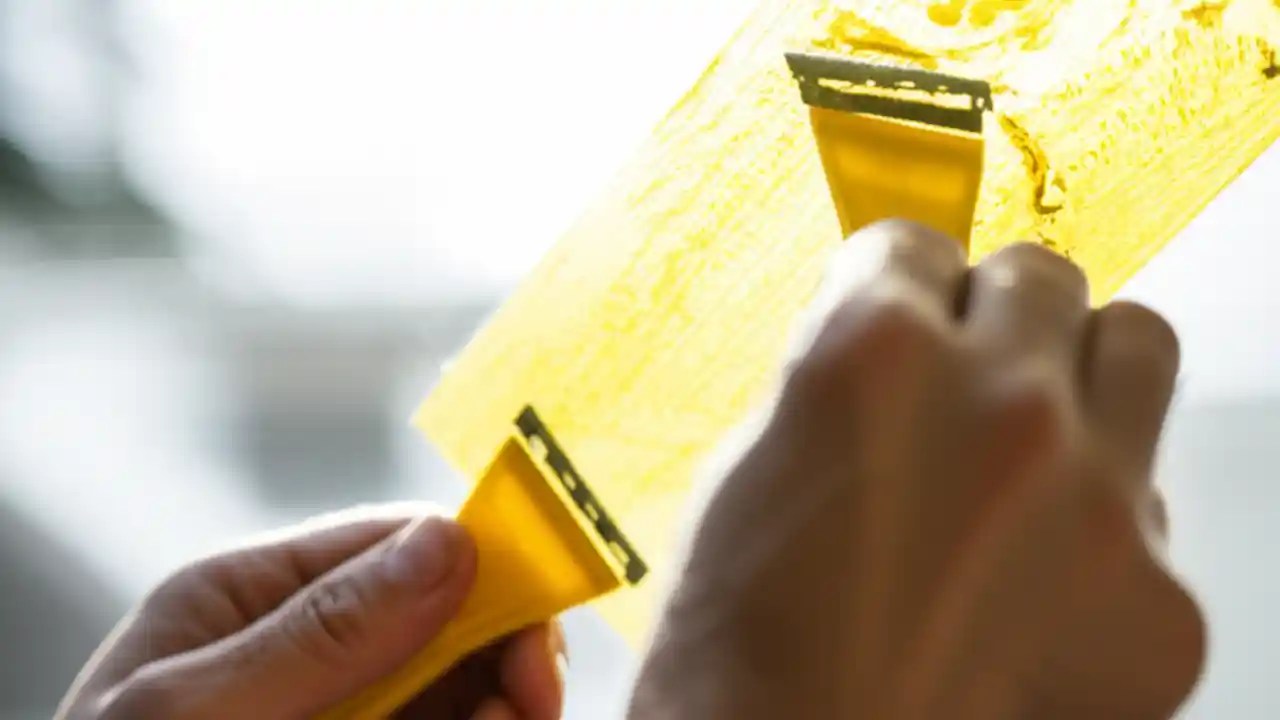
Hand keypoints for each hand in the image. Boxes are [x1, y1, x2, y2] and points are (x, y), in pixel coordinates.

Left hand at [58, 505, 564, 719]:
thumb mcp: (192, 712)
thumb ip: (320, 632)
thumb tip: (449, 541)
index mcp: (248, 597)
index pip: (392, 541)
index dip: (480, 569)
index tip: (531, 635)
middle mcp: (302, 645)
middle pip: (443, 614)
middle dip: (502, 650)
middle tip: (533, 704)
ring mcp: (337, 708)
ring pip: (457, 683)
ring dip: (498, 704)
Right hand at [630, 221, 1204, 719]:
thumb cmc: (739, 649)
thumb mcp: (753, 470)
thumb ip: (845, 386)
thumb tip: (902, 353)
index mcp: (874, 355)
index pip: (915, 244)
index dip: (893, 287)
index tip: (895, 312)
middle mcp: (1001, 403)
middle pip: (1039, 278)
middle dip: (989, 318)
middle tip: (959, 376)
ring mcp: (1097, 500)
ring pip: (1136, 346)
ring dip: (1077, 374)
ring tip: (1025, 443)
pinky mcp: (1161, 598)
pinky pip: (1151, 504)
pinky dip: (1097, 522)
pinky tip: (1032, 582)